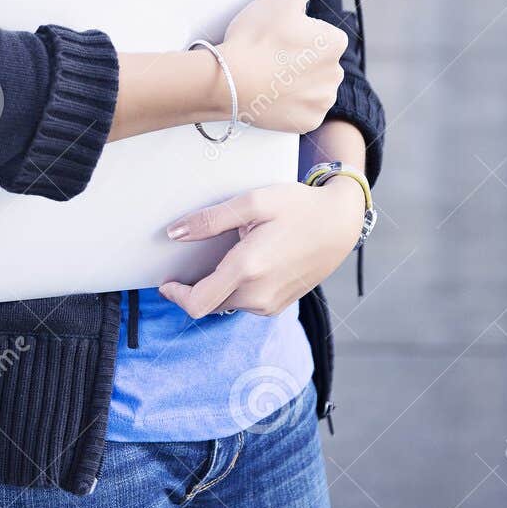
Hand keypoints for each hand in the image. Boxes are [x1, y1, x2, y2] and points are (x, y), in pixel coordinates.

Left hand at [159, 179, 364, 318]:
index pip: (198, 303)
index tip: (167, 283)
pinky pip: (246, 303)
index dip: (176, 296)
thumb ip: (211, 219)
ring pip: (228, 304)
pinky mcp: (279, 305)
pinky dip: (236, 289)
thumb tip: (174, 233)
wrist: (340, 224)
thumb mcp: (253, 202)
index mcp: (247, 269)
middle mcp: (258, 295)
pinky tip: (245, 264)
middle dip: (195, 288)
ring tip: (225, 256)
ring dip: (217, 288)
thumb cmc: (298, 207)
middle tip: (193, 262)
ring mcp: (271, 304)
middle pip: (210, 304)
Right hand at [220, 0, 347, 135]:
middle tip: (271, 55)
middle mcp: (336, 73)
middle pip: (318, 62)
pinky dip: (290, 104)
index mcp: (334, 42)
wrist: (229, 81)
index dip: (298, 33)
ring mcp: (322, 100)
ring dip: (297, 82)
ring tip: (269, 75)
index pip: (321, 34)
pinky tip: (272, 94)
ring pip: (312, 86)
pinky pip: (303, 110)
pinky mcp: (307, 121)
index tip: (277, 36)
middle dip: (300, 60)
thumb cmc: (255, 37)